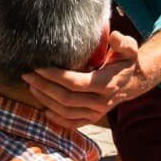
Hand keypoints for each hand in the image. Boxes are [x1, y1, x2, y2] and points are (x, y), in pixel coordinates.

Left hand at [22, 32, 144, 127]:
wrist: (134, 82)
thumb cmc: (126, 61)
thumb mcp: (130, 49)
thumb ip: (124, 43)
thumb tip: (114, 36)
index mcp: (106, 84)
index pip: (75, 83)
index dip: (54, 76)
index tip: (38, 67)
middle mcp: (101, 102)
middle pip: (66, 99)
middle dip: (43, 87)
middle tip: (26, 75)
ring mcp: (97, 112)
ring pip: (66, 112)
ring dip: (46, 101)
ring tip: (31, 87)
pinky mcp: (93, 118)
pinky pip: (73, 123)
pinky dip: (57, 120)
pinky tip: (44, 110)